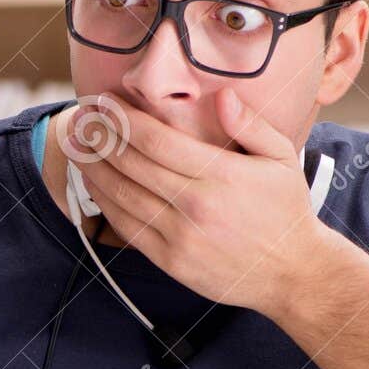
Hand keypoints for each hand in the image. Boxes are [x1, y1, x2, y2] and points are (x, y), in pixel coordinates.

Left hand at [68, 89, 325, 313]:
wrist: (292, 272)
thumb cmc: (285, 210)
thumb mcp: (281, 158)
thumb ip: (250, 124)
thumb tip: (222, 96)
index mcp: (220, 176)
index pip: (155, 140)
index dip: (122, 118)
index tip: (104, 101)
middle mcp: (195, 206)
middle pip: (130, 164)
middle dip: (100, 136)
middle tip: (80, 116)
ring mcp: (179, 236)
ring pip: (121, 195)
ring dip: (93, 168)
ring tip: (76, 145)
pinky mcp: (170, 261)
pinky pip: (127, 227)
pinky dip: (105, 203)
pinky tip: (94, 183)